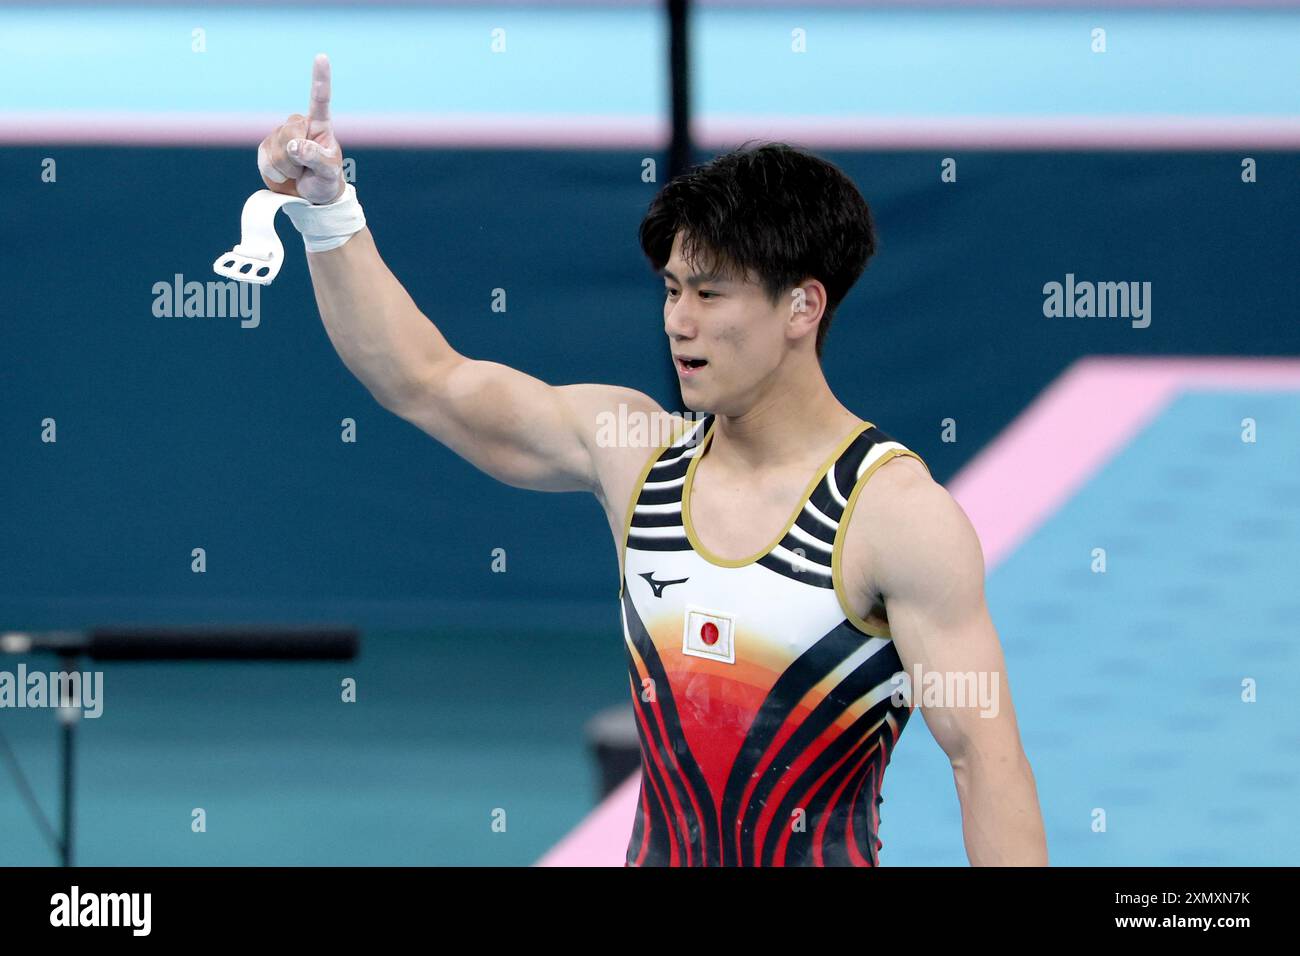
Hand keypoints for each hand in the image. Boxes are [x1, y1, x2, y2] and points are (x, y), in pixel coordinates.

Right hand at [256, 53, 345, 204]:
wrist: (310, 198)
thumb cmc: (326, 182)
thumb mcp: (329, 173)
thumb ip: (316, 159)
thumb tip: (295, 146)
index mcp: (320, 126)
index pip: (320, 99)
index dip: (320, 78)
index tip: (322, 56)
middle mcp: (299, 126)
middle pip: (289, 131)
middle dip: (296, 154)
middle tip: (306, 167)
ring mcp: (281, 136)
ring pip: (276, 148)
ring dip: (287, 167)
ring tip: (298, 172)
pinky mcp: (266, 149)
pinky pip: (266, 160)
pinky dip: (276, 172)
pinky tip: (285, 175)